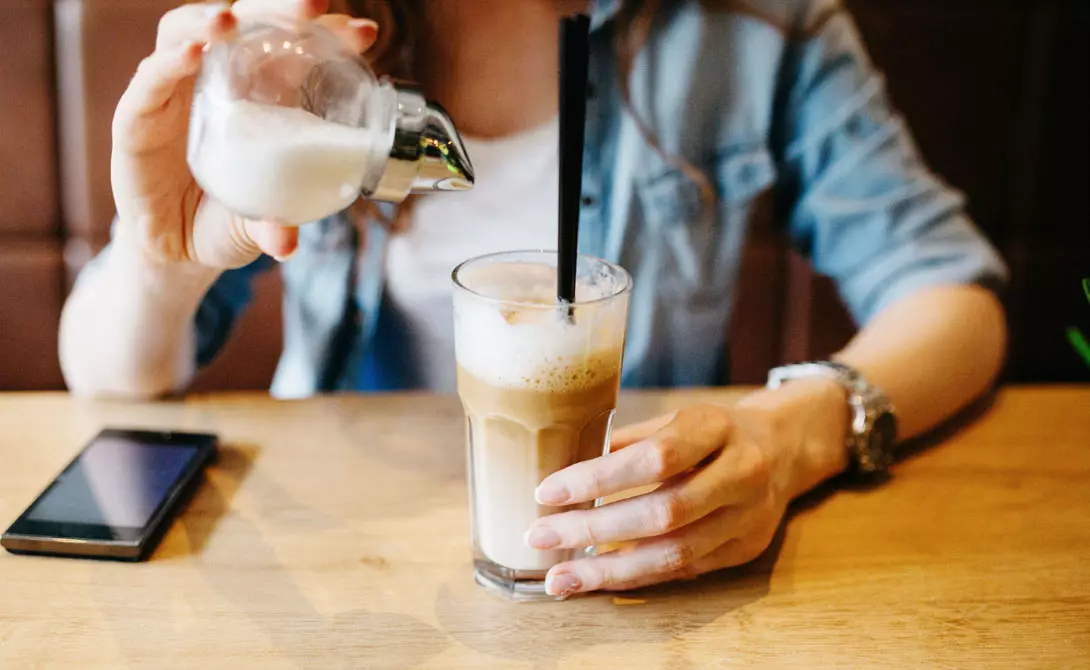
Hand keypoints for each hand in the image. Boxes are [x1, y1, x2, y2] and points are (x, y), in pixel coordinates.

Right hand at [110, 0, 378, 268]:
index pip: (291, 44)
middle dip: (277, 7)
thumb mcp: (261, 224)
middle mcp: (215, 82)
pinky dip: (168, 63)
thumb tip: (287, 244)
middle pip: (241, 22)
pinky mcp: (136, 118)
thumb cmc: (228, 220)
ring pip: (185, 33)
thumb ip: (275, 223)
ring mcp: (173, 95)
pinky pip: (149, 81)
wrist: (177, 250)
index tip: (364, 33)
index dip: (326, 32)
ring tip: (232, 21)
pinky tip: (192, 55)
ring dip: (210, 19)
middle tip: (312, 6)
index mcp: (259, 95)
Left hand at [525, 379, 850, 595]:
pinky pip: (685, 570)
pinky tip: (598, 578)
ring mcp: (749, 516)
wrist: (784, 448)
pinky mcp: (746, 549)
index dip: (599, 477)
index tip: (549, 491)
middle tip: (542, 535)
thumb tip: (561, 470)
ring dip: (610, 569)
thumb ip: (625, 444)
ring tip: (560, 576)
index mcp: (716, 427)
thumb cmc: (711, 432)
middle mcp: (741, 471)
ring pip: (675, 553)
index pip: (655, 458)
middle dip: (594, 529)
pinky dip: (637, 577)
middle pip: (663, 512)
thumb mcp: (674, 419)